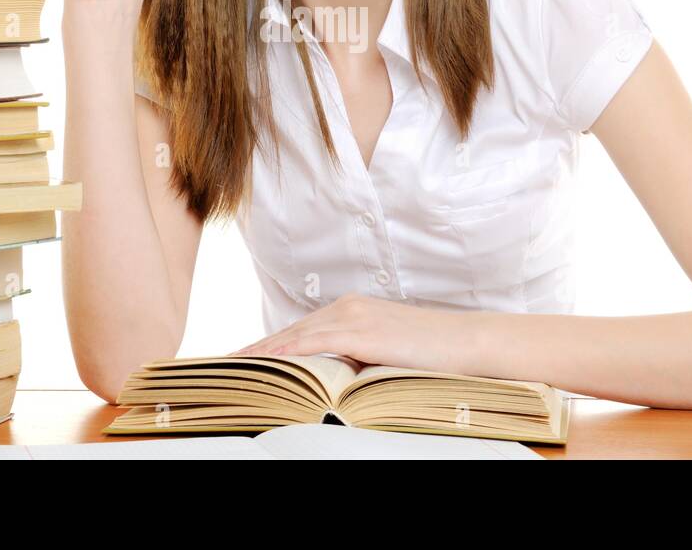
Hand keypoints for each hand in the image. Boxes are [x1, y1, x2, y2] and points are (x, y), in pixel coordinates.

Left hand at [224, 293, 480, 375]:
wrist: (469, 342)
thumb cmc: (433, 354)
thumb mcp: (385, 357)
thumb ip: (355, 362)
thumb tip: (328, 385)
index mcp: (350, 311)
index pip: (298, 332)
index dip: (266, 348)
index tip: (239, 363)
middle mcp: (346, 307)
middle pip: (289, 333)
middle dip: (255, 351)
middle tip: (222, 368)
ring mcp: (353, 316)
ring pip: (295, 337)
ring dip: (261, 354)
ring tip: (232, 370)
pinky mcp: (362, 331)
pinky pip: (314, 344)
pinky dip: (286, 353)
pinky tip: (265, 364)